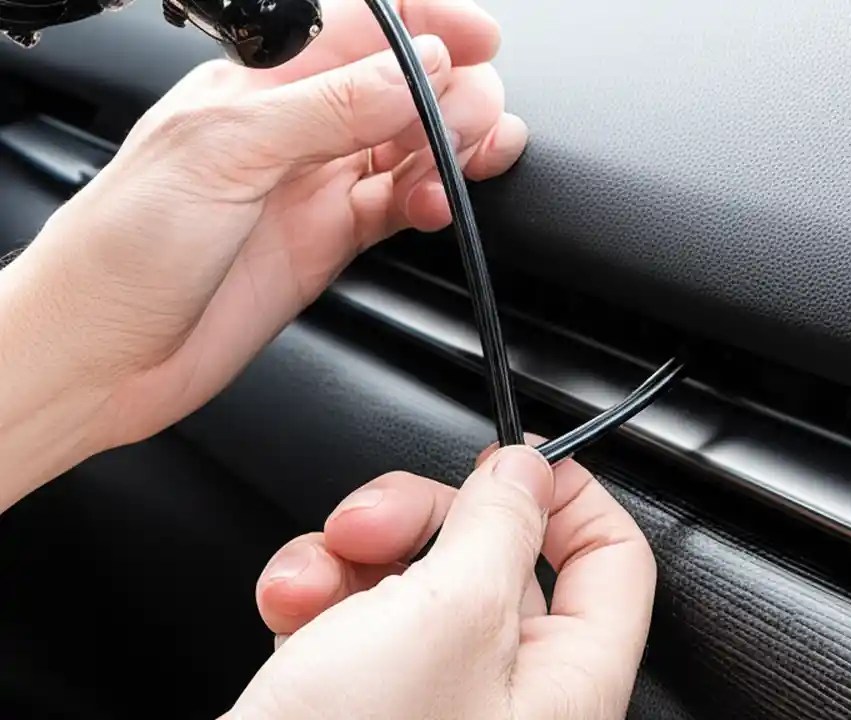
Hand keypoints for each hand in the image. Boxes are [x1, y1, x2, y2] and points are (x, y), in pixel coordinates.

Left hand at [0, 0, 525, 486]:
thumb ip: (329, 108)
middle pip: (401, 88)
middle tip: (473, 121)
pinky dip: (432, 203)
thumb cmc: (123, 247)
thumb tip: (417, 71)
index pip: (360, 31)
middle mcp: (293, 130)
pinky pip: (400, 207)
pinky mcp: (329, 242)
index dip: (427, 26)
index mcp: (259, 84)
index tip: (481, 39)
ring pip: (411, 148)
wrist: (104, 356)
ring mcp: (314, 188)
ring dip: (452, 148)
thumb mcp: (226, 151)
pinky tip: (438, 205)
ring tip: (471, 160)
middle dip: (453, 93)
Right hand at [239, 445, 656, 718]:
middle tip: (377, 520)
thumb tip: (529, 472)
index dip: (573, 496)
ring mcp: (435, 702)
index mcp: (568, 684)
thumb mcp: (445, 614)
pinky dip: (319, 598)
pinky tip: (290, 607)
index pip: (614, 563)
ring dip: (354, 558)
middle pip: (498, 557)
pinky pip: (359, 618)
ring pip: (417, 578)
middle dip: (426, 521)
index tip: (519, 460)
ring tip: (315, 580)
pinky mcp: (366, 706)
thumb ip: (499, 525)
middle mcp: (510, 698)